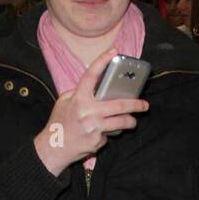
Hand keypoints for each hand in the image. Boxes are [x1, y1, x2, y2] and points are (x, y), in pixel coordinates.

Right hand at [34, 46, 148, 175]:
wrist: (54, 148)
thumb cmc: (59, 123)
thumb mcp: (64, 102)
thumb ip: (78, 92)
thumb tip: (96, 85)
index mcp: (78, 98)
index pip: (91, 75)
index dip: (102, 61)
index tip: (113, 51)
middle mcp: (87, 111)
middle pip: (118, 105)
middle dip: (135, 104)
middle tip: (145, 104)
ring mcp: (93, 127)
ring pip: (120, 122)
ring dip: (130, 121)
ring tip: (133, 121)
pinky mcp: (96, 141)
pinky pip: (108, 135)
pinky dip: (107, 134)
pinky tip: (99, 135)